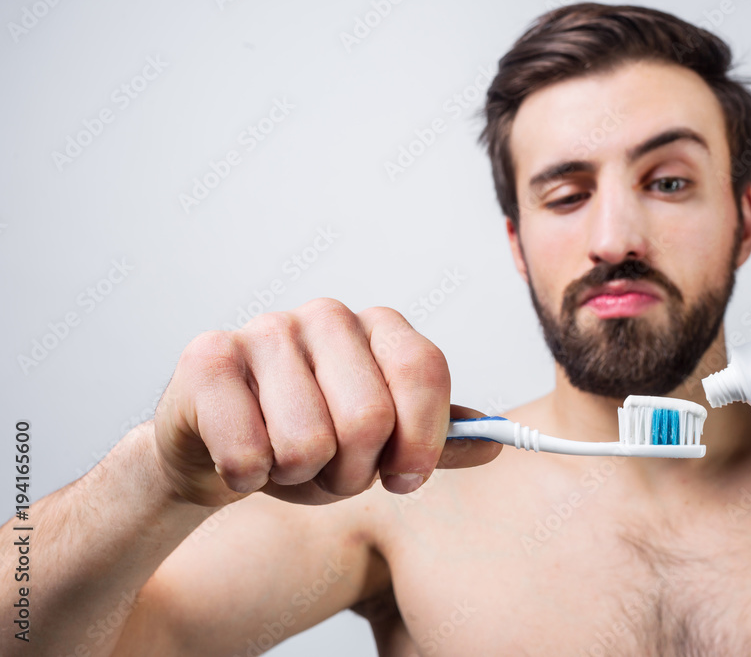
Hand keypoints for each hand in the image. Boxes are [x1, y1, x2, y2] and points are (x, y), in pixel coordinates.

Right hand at [152, 299, 500, 505]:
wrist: (218, 447)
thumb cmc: (306, 440)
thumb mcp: (380, 446)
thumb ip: (434, 442)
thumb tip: (496, 444)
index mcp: (378, 329)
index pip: (424, 371)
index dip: (422, 440)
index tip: (405, 478)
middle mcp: (326, 317)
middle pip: (370, 416)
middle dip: (351, 472)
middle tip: (329, 470)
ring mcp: (265, 330)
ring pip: (307, 441)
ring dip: (298, 477)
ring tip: (284, 459)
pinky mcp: (208, 358)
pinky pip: (248, 450)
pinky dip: (248, 477)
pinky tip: (242, 457)